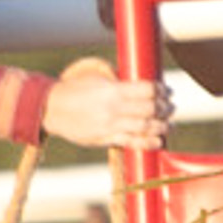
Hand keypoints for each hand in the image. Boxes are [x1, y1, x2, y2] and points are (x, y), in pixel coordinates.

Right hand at [44, 58, 171, 148]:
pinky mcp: (106, 138)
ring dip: (162, 126)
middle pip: (150, 108)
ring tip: (169, 125)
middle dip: (165, 108)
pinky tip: (158, 141)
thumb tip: (139, 84)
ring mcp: (111, 125)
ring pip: (145, 127)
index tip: (167, 91)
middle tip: (171, 107)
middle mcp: (114, 108)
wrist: (52, 108)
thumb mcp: (97, 80)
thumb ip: (118, 83)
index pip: (147, 89)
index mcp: (113, 89)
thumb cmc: (74, 90)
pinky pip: (132, 142)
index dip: (161, 90)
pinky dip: (148, 143)